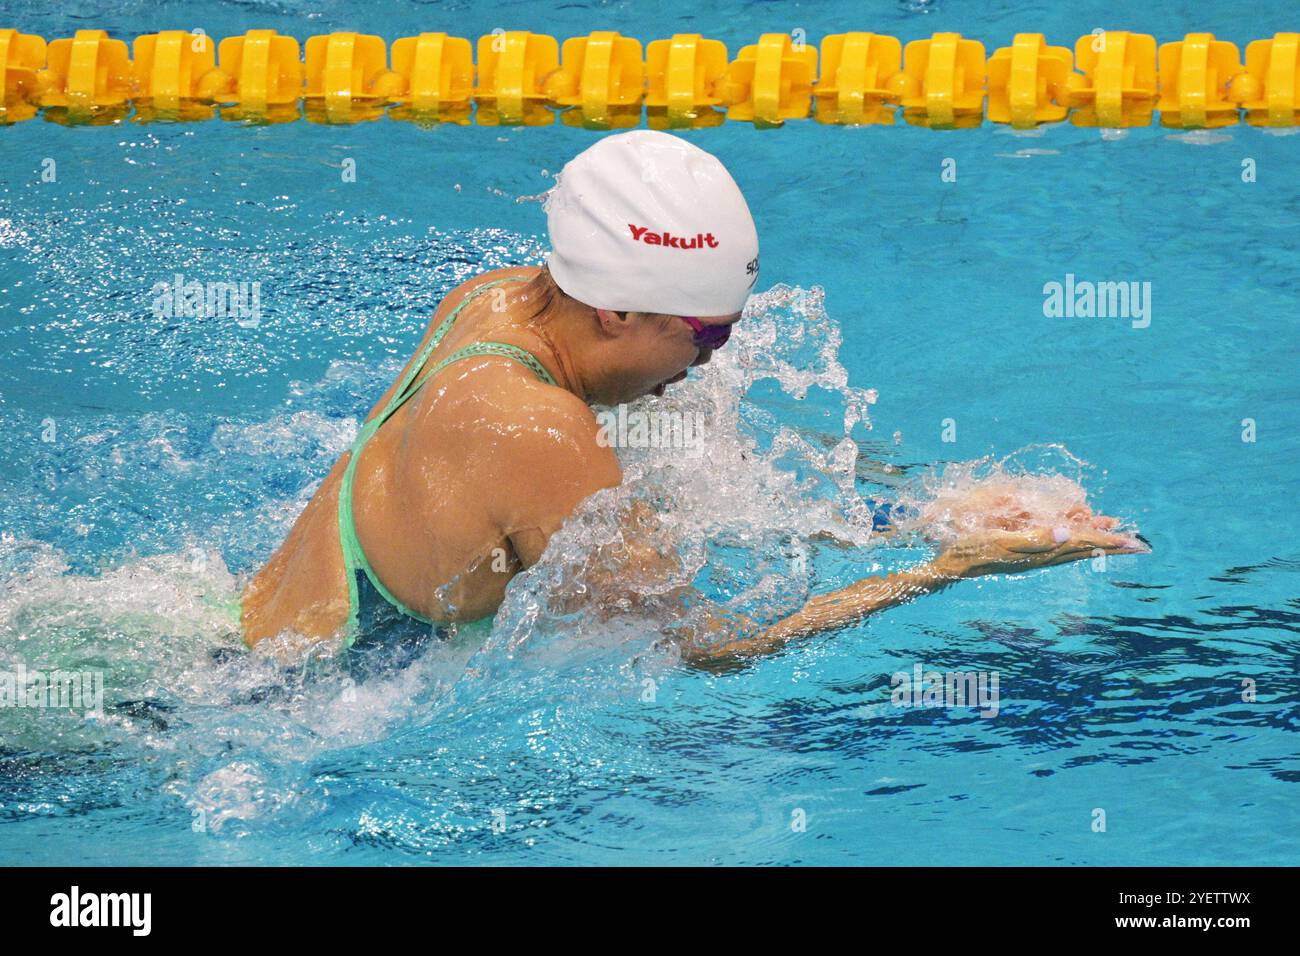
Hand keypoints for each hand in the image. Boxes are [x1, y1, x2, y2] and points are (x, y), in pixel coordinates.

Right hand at [934, 519, 1148, 579]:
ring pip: (1073, 548)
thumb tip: (1065, 533)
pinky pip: (1058, 547)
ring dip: (1095, 542)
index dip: (1108, 542)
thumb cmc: (973, 549)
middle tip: (1137, 544)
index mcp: (1042, 552)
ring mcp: (1035, 556)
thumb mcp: (1002, 540)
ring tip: (1115, 535)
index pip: (1083, 545)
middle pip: (1084, 550)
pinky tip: (1076, 537)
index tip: (1134, 541)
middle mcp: (1043, 556)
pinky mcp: (1026, 553)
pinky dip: (1075, 540)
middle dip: (1110, 545)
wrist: (952, 565)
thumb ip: (1033, 538)